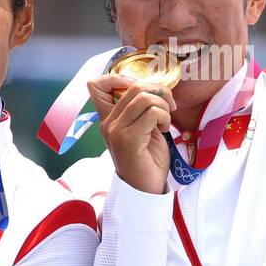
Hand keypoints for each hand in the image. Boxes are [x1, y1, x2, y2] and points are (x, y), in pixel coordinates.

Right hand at [89, 76, 175, 194]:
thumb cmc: (147, 159)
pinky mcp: (128, 139)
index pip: (97, 85)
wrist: (146, 189)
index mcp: (108, 119)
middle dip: (159, 91)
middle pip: (133, 86)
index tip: (143, 90)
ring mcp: (116, 131)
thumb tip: (153, 87)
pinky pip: (152, 112)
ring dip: (163, 106)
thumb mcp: (143, 129)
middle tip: (168, 108)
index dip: (119, 77)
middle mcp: (107, 123)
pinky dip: (164, 117)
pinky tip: (163, 130)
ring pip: (144, 97)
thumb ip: (141, 109)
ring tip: (165, 121)